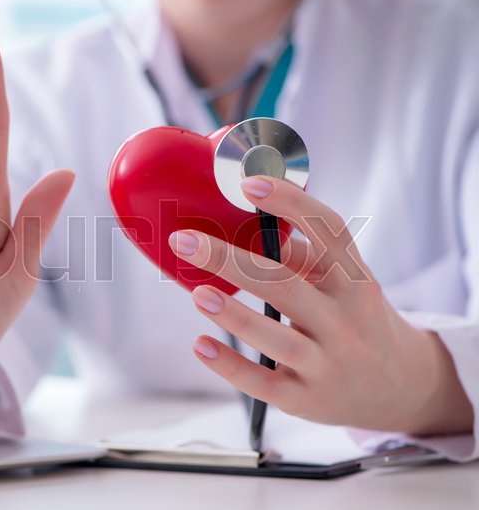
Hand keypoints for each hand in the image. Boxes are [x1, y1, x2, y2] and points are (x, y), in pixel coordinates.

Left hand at [168, 176, 472, 434]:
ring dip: (233, 315)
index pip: (329, 231)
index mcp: (355, 280)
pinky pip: (262, 382)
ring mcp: (327, 363)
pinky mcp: (305, 399)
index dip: (291, 203)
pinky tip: (200, 345)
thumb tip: (240, 222)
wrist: (400, 388)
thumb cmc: (355, 318)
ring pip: (275, 337)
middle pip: (285, 283)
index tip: (248, 183)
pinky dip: (229, 366)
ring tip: (197, 293)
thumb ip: (302, 257)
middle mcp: (345, 320)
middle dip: (230, 260)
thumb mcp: (345, 283)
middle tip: (184, 240)